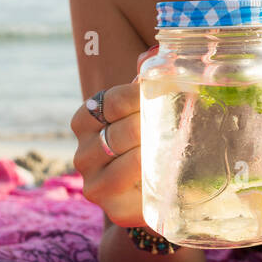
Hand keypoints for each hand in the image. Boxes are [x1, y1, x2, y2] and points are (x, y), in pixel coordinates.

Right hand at [70, 44, 158, 226]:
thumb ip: (145, 81)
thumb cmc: (146, 138)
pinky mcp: (113, 209)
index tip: (165, 91)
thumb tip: (156, 52)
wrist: (151, 190)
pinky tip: (170, 171)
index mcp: (85, 121)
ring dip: (154, 153)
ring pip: (126, 164)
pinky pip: (136, 195)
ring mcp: (95, 184)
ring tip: (176, 144)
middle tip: (179, 119)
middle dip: (152, 124)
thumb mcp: (143, 108)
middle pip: (119, 133)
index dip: (138, 95)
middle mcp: (83, 153)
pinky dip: (155, 181)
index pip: (108, 102)